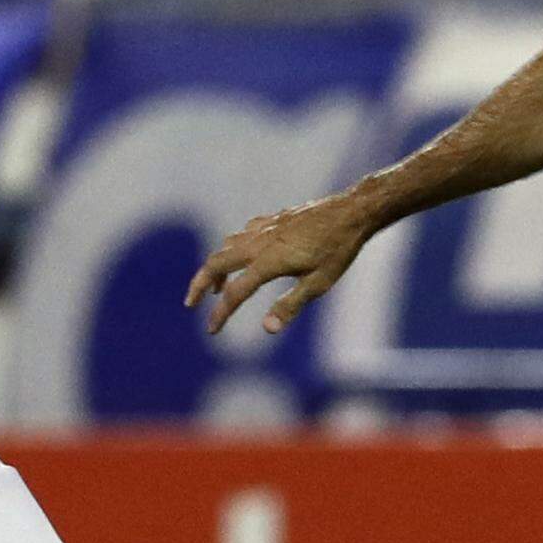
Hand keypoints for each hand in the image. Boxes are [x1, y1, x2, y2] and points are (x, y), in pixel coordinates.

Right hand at [188, 194, 374, 337]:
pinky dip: (231, 249)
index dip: (220, 314)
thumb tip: (267, 330)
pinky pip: (241, 234)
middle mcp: (259, 242)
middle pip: (216, 262)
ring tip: (216, 287)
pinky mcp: (271, 220)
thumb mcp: (319, 283)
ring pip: (226, 246)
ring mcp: (263, 228)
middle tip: (191, 302)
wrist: (351, 211)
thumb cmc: (338, 250)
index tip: (211, 330)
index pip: (235, 293)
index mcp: (269, 262)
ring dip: (215, 267)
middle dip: (199, 284)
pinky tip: (241, 257)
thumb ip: (290, 305)